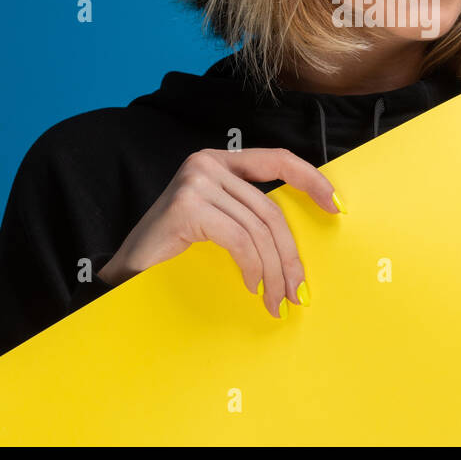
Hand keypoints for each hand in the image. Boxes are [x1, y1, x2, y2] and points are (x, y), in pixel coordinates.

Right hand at [98, 147, 340, 317]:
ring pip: (258, 229)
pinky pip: (239, 240)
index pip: (278, 160)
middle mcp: (207, 163)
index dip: (311, 180)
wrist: (124, 273)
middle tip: (298, 291)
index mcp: (219, 161)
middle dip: (289, 255)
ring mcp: (195, 181)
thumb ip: (250, 217)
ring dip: (273, 271)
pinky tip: (249, 286)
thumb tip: (298, 242)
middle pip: (270, 210)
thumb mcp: (220, 224)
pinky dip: (251, 267)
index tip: (336, 207)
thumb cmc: (174, 252)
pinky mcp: (187, 206)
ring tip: (275, 299)